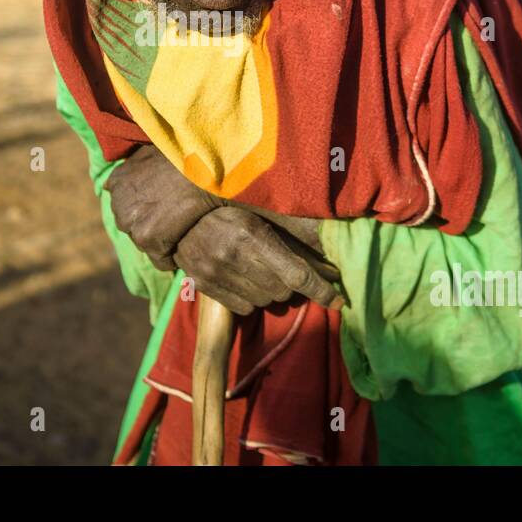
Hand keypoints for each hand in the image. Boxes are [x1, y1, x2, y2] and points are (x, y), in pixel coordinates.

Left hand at [104, 145, 221, 270]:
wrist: (206, 169)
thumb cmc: (187, 159)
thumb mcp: (152, 153)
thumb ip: (131, 169)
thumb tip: (107, 186)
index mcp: (118, 181)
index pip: (127, 208)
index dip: (150, 210)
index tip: (167, 208)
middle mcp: (118, 202)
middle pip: (135, 228)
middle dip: (154, 225)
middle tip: (179, 217)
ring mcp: (130, 221)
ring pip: (147, 244)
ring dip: (165, 241)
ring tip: (185, 227)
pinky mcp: (147, 237)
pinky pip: (161, 260)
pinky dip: (175, 256)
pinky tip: (189, 239)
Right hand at [173, 206, 341, 315]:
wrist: (181, 218)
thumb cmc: (231, 212)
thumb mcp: (264, 218)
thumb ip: (298, 242)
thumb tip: (333, 270)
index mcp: (253, 235)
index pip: (297, 274)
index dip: (322, 290)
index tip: (340, 301)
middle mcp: (234, 257)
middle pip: (284, 290)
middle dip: (293, 284)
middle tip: (287, 268)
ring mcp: (217, 274)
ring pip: (266, 301)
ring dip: (272, 291)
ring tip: (262, 270)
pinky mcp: (205, 286)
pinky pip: (245, 309)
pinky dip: (252, 299)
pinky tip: (245, 279)